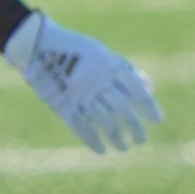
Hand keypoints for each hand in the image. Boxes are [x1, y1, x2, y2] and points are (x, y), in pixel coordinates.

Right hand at [3, 11, 160, 152]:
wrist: (37, 44)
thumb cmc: (74, 48)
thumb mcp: (102, 53)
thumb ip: (124, 70)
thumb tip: (148, 87)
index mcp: (108, 65)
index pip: (135, 89)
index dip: (148, 106)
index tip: (157, 121)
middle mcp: (96, 81)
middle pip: (122, 109)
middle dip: (134, 127)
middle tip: (141, 139)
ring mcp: (79, 93)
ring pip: (103, 121)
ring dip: (116, 137)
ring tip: (123, 146)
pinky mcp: (62, 104)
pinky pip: (81, 127)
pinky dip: (92, 140)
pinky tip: (101, 149)